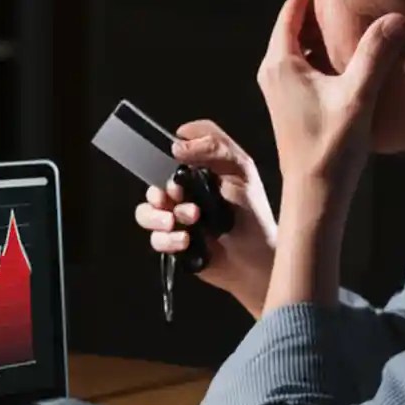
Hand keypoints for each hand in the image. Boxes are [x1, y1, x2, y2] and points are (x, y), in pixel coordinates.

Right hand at [133, 121, 276, 317]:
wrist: (257, 259)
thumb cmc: (254, 214)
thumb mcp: (242, 171)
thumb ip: (215, 149)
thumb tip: (178, 144)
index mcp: (201, 170)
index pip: (176, 149)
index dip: (173, 150)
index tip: (177, 156)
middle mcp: (186, 193)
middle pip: (154, 182)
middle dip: (166, 191)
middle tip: (181, 197)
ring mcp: (178, 218)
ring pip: (147, 210)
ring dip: (159, 215)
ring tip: (184, 220)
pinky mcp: (175, 242)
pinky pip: (156, 238)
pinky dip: (168, 239)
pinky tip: (186, 240)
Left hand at [258, 0, 404, 196]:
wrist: (314, 195)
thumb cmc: (329, 148)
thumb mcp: (357, 96)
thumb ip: (376, 54)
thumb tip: (397, 17)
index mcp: (281, 63)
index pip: (292, 9)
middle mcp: (274, 72)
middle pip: (296, 26)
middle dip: (322, 8)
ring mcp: (281, 89)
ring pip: (302, 47)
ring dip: (326, 33)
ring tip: (358, 17)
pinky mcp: (292, 104)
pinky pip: (307, 66)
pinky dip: (325, 54)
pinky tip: (352, 57)